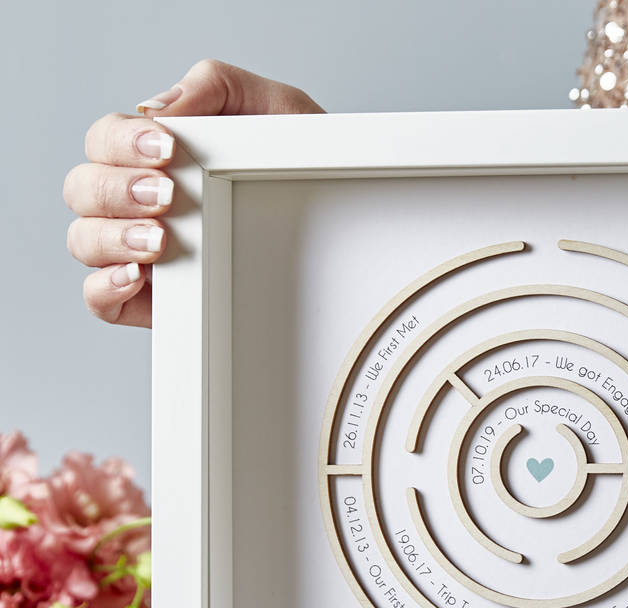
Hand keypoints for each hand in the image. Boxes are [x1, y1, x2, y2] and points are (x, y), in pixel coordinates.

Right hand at [63, 59, 323, 326]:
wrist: (349, 228)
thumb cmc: (304, 169)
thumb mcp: (277, 112)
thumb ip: (219, 88)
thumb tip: (159, 107)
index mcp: (155, 155)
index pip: (105, 140)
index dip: (122, 141)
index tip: (168, 148)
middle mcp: (138, 203)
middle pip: (84, 189)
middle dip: (116, 188)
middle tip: (167, 194)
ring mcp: (142, 254)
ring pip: (84, 241)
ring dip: (112, 236)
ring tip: (159, 239)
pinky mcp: (154, 304)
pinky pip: (101, 300)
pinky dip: (105, 288)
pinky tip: (137, 277)